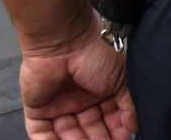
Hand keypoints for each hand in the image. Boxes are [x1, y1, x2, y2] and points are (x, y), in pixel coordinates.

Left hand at [18, 27, 135, 139]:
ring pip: (67, 135)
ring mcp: (58, 106)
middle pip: (88, 130)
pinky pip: (42, 134)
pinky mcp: (37, 110)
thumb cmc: (96, 51)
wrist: (65, 40)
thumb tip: (133, 127)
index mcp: (100, 92)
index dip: (115, 132)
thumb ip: (127, 106)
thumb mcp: (122, 79)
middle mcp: (79, 101)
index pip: (108, 120)